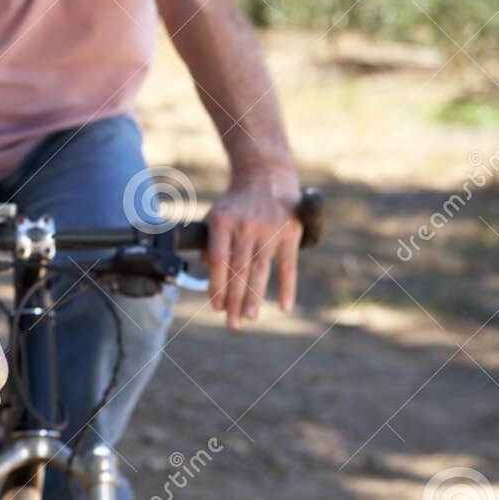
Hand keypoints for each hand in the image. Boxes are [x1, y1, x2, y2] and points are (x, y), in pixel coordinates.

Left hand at [204, 169, 301, 330]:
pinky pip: (288, 266)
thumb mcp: (216, 215)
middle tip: (232, 324)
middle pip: (238, 271)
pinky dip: (287, 287)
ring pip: (260, 271)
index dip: (217, 285)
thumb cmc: (236, 202)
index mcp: (223, 223)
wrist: (265, 175)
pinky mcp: (290, 234)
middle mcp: (245, 227)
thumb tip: (208, 268)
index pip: (218, 261)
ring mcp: (269, 231)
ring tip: (249, 318)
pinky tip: (283, 306)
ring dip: (255, 298)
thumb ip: (210, 242)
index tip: (216, 306)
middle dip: (235, 300)